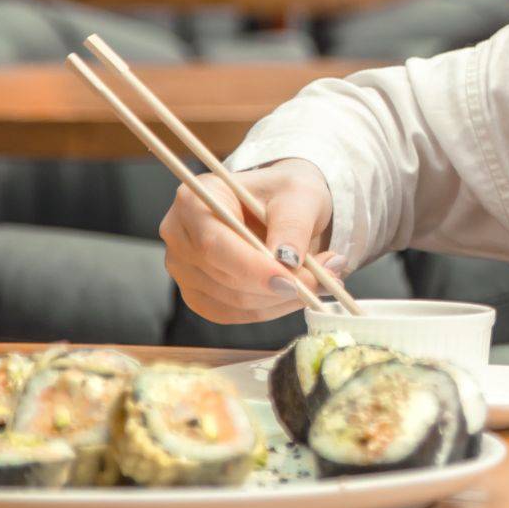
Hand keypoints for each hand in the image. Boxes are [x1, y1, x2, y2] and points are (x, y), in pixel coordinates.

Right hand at [158, 158, 342, 323]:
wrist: (282, 204)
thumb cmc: (285, 193)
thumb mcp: (299, 195)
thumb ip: (293, 225)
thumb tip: (287, 261)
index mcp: (194, 199)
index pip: (215, 244)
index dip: (253, 268)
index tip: (293, 282)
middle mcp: (179, 235)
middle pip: (224, 276)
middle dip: (279, 285)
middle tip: (329, 277)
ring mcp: (184, 269)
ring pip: (233, 301)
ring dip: (282, 298)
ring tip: (322, 278)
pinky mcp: (198, 294)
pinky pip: (234, 314)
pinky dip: (271, 308)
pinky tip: (296, 292)